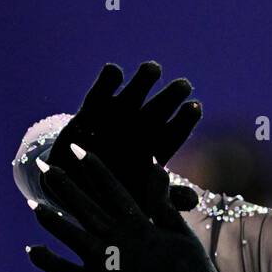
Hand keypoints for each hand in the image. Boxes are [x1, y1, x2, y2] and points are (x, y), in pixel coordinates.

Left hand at [27, 149, 238, 271]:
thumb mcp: (180, 231)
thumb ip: (162, 200)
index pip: (112, 189)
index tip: (77, 150)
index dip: (94, 168)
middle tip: (43, 165)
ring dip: (50, 217)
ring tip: (33, 204)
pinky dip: (48, 261)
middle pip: (84, 206)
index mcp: (139, 224)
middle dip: (63, 184)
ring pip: (70, 234)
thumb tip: (155, 165)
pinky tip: (32, 250)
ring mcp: (107, 264)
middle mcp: (119, 239)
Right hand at [47, 62, 201, 213]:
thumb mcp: (140, 202)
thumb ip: (164, 200)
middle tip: (183, 85)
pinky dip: (108, 80)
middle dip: (172, 95)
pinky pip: (101, 92)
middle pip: (160, 108)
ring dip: (144, 80)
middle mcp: (140, 128)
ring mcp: (117, 116)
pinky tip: (116, 72)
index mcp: (155, 149)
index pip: (175, 133)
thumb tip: (194, 200)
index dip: (185, 120)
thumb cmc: (115, 194)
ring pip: (135, 94)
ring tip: (153, 69)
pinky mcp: (92, 110)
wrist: (75, 188)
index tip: (196, 107)